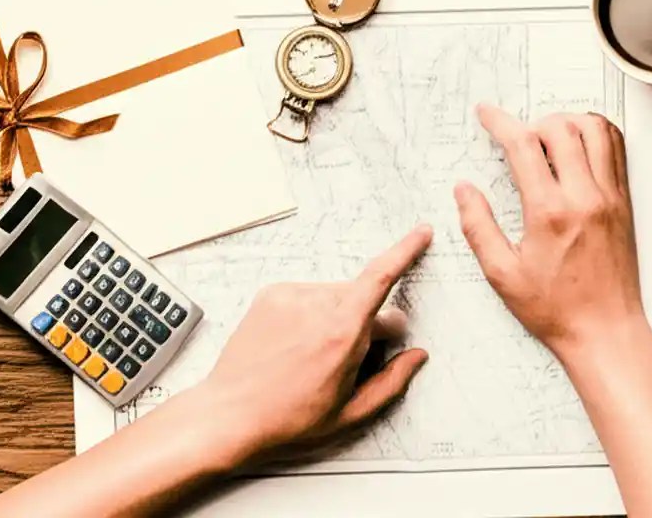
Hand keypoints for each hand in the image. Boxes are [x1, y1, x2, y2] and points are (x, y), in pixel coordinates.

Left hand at [196, 225, 432, 464]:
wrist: (230, 414)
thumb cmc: (286, 419)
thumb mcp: (349, 414)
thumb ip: (392, 383)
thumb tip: (417, 357)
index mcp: (341, 334)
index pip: (382, 278)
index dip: (406, 251)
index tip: (421, 234)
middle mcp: (315, 306)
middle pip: (363, 297)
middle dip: (370, 322)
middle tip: (351, 360)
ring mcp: (290, 296)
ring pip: (336, 296)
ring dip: (339, 316)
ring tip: (314, 356)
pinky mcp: (272, 294)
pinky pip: (309, 295)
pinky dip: (313, 313)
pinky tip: (298, 344)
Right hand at [454, 104, 643, 359]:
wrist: (605, 331)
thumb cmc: (555, 309)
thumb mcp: (502, 274)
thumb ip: (478, 227)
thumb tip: (464, 190)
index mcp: (549, 212)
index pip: (523, 145)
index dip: (500, 122)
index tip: (486, 114)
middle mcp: (584, 196)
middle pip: (560, 127)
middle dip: (532, 122)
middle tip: (517, 139)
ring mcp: (609, 196)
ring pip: (595, 129)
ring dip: (567, 122)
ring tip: (548, 139)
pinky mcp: (624, 202)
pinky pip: (616, 149)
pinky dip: (596, 134)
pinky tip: (578, 148)